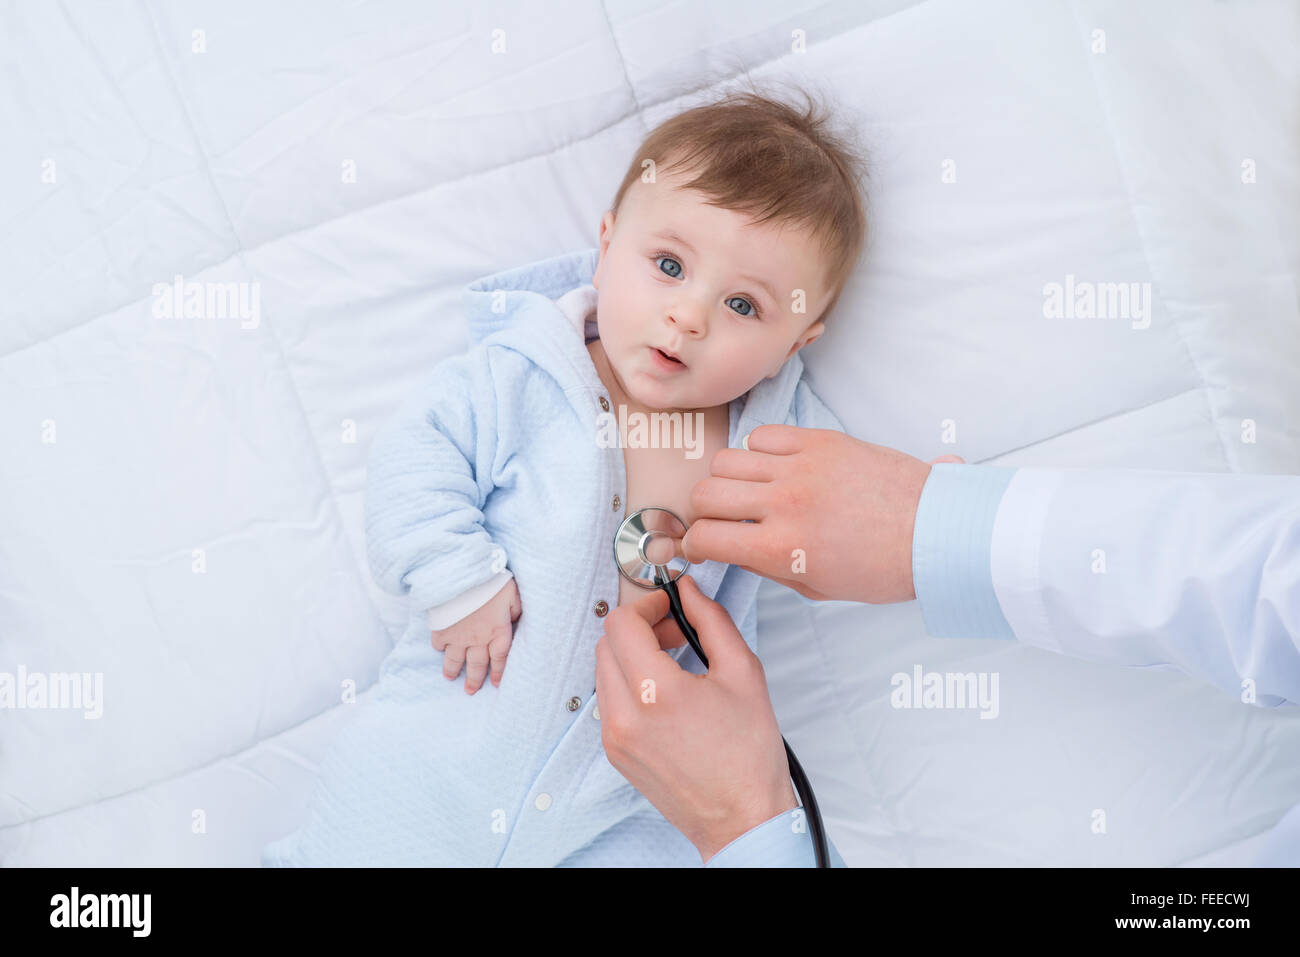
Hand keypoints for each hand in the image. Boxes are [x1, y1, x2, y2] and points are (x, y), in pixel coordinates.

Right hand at [432, 578, 520, 692]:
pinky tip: (440, 650)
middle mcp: (479, 639)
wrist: (464, 574)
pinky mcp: (441, 628)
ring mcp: (458, 635)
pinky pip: (439, 644)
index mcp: (499, 631)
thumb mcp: (513, 593)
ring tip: (450, 677)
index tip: (495, 683)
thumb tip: (516, 617)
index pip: (500, 658)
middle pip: (477, 664)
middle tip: (471, 691)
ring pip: (455, 659)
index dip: (498, 672)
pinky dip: (439, 648)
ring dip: (452, 670)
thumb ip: (516, 608)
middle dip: (474, 679)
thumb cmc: (492, 581)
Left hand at [594, 574, 796, 862]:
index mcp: (656, 693)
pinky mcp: (615, 752)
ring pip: (604, 670)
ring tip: (674, 662)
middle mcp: (625, 715)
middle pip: (607, 643)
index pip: (622, 623)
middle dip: (640, 628)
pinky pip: (609, 700)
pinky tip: (665, 692)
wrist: (742, 818)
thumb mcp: (743, 672)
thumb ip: (712, 621)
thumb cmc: (749, 754)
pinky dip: (629, 683)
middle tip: (676, 632)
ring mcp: (615, 737)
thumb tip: (689, 593)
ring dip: (632, 655)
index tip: (668, 606)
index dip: (646, 605)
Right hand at [682, 424, 962, 603]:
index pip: (705, 536)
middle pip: (704, 493)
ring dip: (727, 479)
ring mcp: (801, 467)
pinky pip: (763, 435)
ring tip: (745, 491)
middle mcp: (784, 503)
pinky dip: (758, 452)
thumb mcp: (817, 586)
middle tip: (718, 519)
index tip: (700, 545)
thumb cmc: (884, 568)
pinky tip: (774, 468)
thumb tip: (731, 547)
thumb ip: (768, 566)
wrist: (935, 532)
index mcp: (781, 548)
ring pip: (726, 460)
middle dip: (703, 512)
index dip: (693, 544)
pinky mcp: (821, 441)